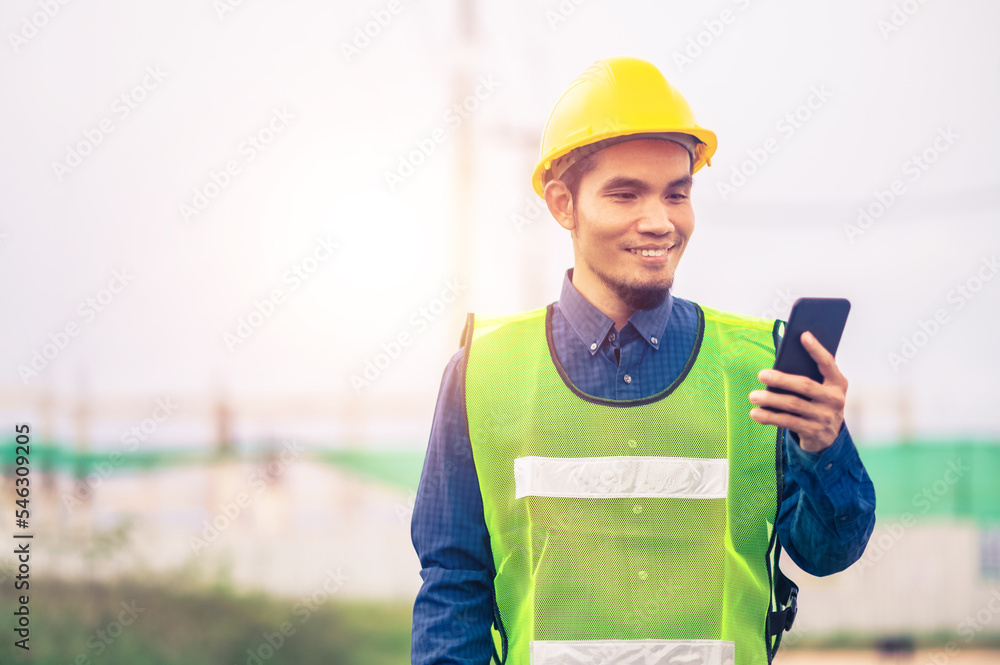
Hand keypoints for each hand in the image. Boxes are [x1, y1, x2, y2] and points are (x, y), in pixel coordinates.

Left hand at [747, 331, 847, 452]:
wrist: (828, 436)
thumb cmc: (818, 403)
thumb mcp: (821, 389)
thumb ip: (808, 375)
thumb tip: (780, 363)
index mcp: (838, 383)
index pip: (827, 363)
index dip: (816, 349)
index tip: (803, 335)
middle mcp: (834, 399)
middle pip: (805, 385)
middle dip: (781, 379)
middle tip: (761, 374)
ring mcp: (825, 416)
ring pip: (794, 404)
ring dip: (770, 400)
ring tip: (753, 396)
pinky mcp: (813, 431)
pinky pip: (788, 422)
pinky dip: (770, 417)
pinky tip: (756, 413)